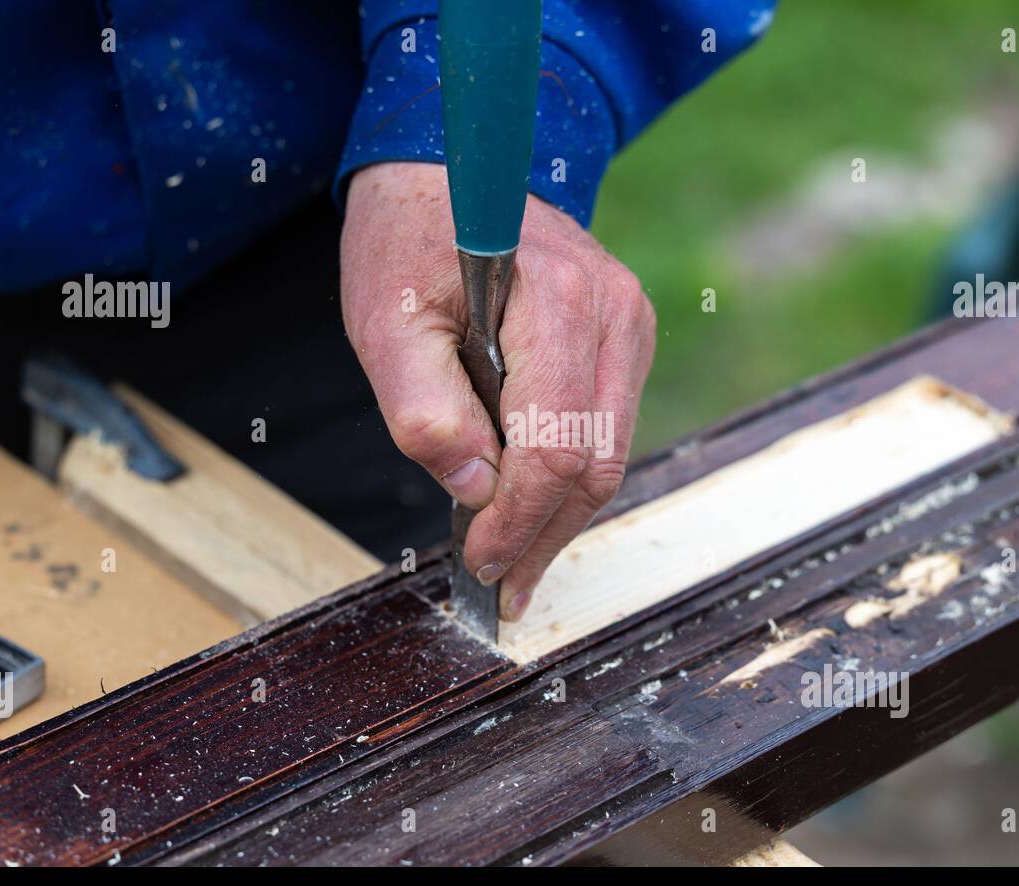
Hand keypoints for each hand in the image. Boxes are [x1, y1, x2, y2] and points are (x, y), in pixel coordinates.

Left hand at [340, 161, 654, 621]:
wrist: (452, 166)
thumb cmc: (409, 236)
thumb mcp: (386, 320)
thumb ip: (424, 408)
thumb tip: (472, 489)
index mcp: (562, 303)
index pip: (554, 448)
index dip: (516, 521)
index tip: (476, 563)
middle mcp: (617, 313)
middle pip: (596, 463)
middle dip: (545, 536)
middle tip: (500, 586)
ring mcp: (632, 325)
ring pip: (609, 453)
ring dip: (559, 515)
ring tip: (510, 558)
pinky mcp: (626, 337)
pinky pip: (606, 427)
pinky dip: (567, 476)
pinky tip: (527, 505)